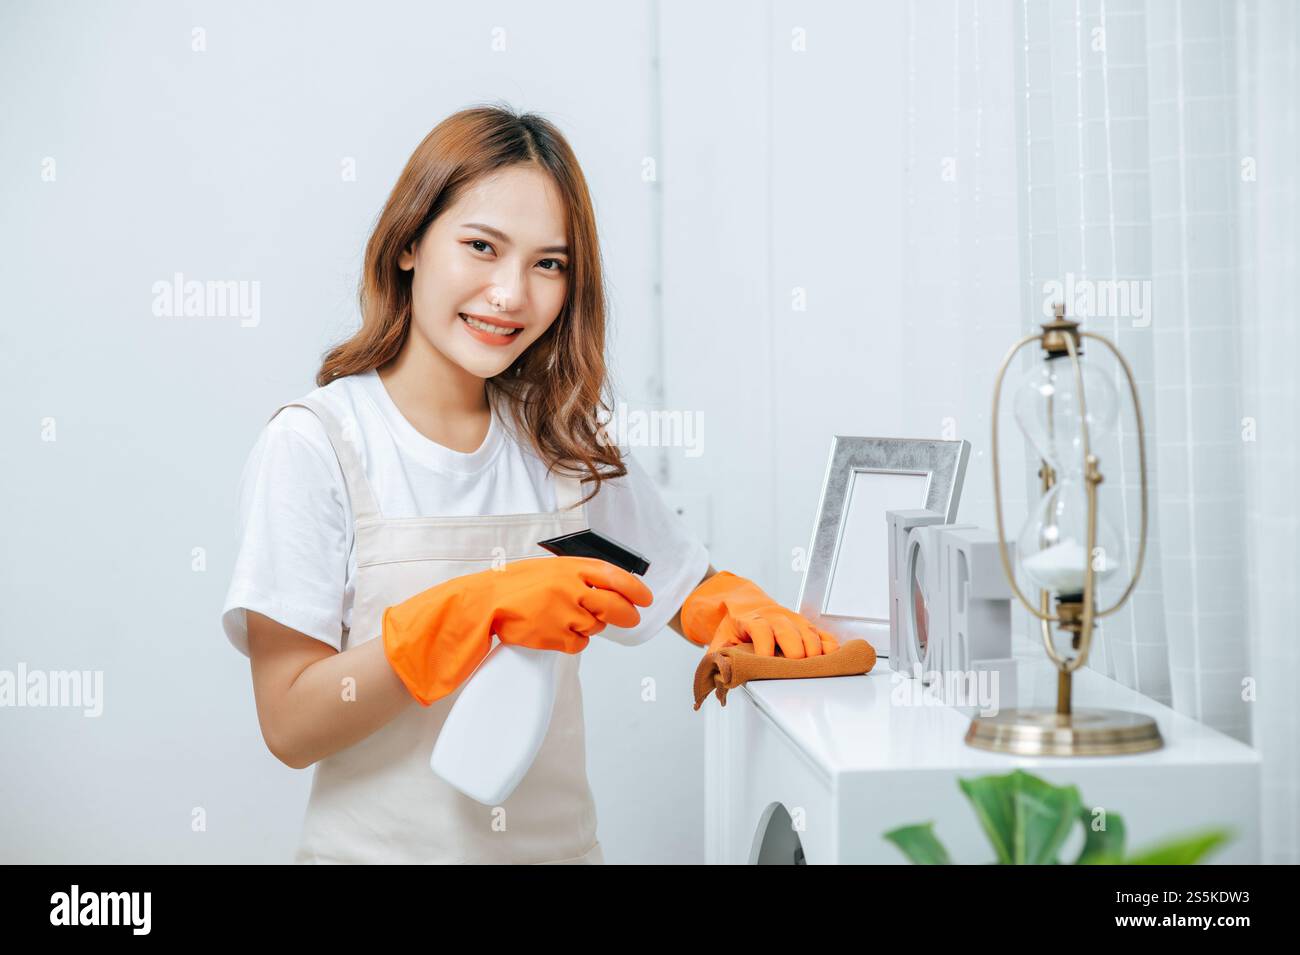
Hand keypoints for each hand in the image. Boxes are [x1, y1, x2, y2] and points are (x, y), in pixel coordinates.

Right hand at [382, 556, 653, 704]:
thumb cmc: (516, 585)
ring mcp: (564, 613)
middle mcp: (571, 588)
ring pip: (595, 627)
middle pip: (615, 606)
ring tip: (564, 618)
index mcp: (571, 567)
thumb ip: (578, 576)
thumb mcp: (549, 569)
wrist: (484, 603)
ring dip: (587, 626)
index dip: (635, 588)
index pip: (615, 576)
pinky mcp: (555, 636)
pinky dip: (573, 642)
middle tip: (630, 618)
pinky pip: (578, 645)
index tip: (647, 598)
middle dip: (627, 615)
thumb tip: (609, 589)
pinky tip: (555, 632)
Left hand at [680, 571, 839, 657]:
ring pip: (808, 632)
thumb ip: (718, 657)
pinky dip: (829, 647)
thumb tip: (719, 676)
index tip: (766, 664)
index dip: (764, 648)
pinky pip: (823, 634)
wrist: (746, 604)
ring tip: (811, 670)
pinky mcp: (807, 625)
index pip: (760, 630)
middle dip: (793, 654)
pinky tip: (828, 660)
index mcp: (752, 619)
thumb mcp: (721, 639)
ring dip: (812, 652)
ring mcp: (794, 620)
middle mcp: (775, 617)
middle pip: (788, 632)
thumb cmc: (735, 627)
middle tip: (792, 672)